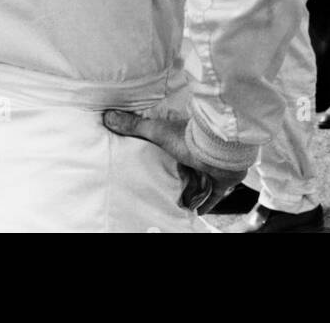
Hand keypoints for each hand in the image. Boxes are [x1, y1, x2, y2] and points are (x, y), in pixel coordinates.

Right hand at [102, 110, 249, 215]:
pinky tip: (196, 213)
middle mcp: (198, 155)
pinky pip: (212, 196)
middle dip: (178, 178)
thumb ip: (135, 127)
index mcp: (183, 142)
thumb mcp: (158, 132)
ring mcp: (210, 168)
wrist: (221, 150)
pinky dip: (205, 205)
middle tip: (163, 190)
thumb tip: (108, 116)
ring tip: (175, 205)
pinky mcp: (220, 181)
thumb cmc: (190, 139)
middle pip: (185, 169)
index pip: (172, 150)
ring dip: (190, 193)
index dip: (166, 157)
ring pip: (199, 183)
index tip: (157, 164)